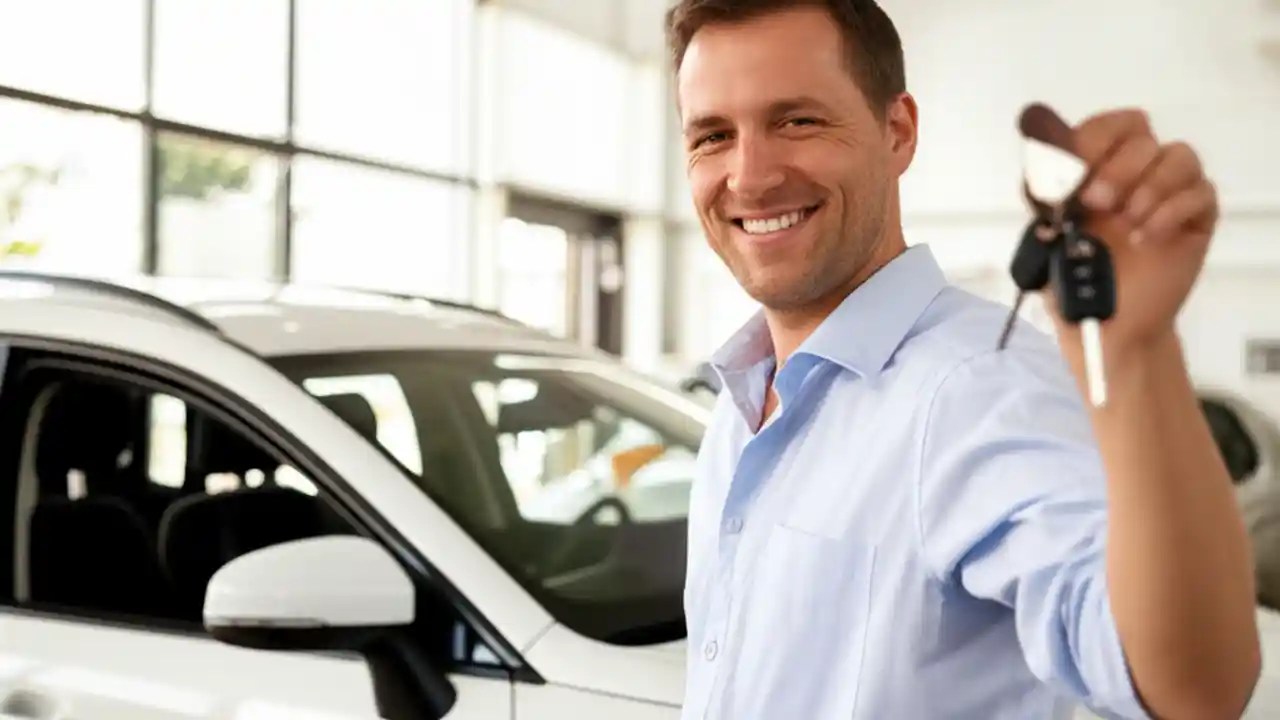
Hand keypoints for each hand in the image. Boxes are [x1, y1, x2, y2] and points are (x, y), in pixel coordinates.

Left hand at [1051, 109, 1217, 358]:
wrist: (1104, 328)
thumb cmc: (1072, 282)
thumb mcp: (1044, 236)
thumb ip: (1044, 199)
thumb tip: (1044, 166)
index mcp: (1096, 171)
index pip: (1106, 126)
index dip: (1092, 138)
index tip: (1076, 169)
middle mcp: (1134, 174)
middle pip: (1141, 134)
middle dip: (1116, 166)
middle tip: (1096, 204)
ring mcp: (1168, 194)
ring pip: (1178, 155)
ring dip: (1149, 186)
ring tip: (1127, 223)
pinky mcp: (1196, 219)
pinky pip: (1200, 193)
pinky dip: (1171, 212)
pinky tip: (1147, 239)